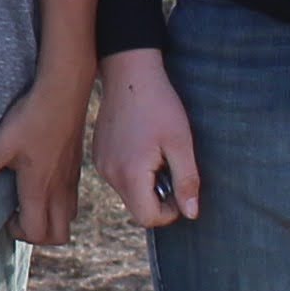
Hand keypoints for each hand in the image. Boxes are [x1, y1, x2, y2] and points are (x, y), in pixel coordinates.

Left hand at [0, 67, 88, 247]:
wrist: (64, 91)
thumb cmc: (30, 118)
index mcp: (39, 190)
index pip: (36, 234)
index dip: (18, 232)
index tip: (5, 216)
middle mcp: (60, 191)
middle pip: (58, 236)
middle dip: (38, 235)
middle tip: (19, 216)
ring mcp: (72, 180)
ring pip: (69, 219)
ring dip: (51, 220)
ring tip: (30, 202)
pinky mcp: (77, 168)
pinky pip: (73, 200)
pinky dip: (59, 205)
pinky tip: (41, 182)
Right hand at [90, 49, 198, 230]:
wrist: (129, 72)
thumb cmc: (159, 104)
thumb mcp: (181, 142)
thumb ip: (186, 181)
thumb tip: (191, 214)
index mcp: (130, 174)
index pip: (148, 218)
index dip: (170, 211)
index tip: (180, 187)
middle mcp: (110, 175)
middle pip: (137, 208)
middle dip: (158, 197)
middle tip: (171, 165)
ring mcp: (101, 165)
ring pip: (128, 193)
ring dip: (146, 183)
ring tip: (156, 152)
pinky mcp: (98, 155)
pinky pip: (118, 176)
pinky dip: (134, 171)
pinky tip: (142, 145)